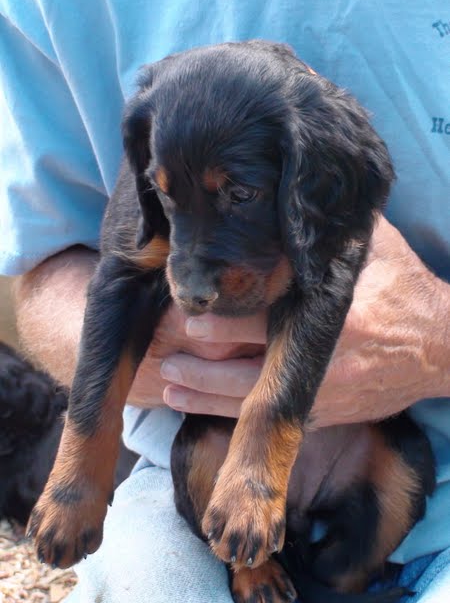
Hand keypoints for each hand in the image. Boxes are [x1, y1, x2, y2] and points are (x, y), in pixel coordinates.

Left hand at [154, 215, 448, 423]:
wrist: (440, 349)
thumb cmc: (405, 290)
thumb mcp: (377, 247)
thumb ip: (332, 227)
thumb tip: (298, 186)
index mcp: (330, 310)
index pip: (257, 312)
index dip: (217, 309)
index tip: (186, 301)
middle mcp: (320, 355)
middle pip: (239, 357)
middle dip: (198, 350)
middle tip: (165, 339)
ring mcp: (318, 390)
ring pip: (241, 395)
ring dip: (199, 386)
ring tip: (167, 375)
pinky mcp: (320, 412)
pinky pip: (260, 416)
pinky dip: (218, 411)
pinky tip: (187, 401)